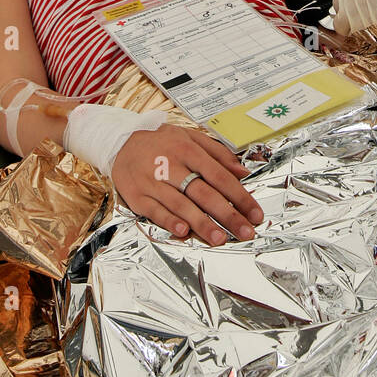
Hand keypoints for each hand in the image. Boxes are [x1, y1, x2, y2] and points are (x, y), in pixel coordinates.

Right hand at [111, 124, 263, 245]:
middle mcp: (172, 165)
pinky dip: (170, 221)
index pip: (220, 176)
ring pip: (181, 204)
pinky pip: (156, 211)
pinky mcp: (137, 196)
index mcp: (188, 150)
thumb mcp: (190, 137)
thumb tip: (243, 171)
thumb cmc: (161, 142)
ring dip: (202, 223)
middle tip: (245, 232)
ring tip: (220, 238)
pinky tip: (184, 232)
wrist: (120, 142)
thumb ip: (218, 153)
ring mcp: (153, 182)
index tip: (255, 214)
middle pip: (204, 192)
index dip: (240, 196)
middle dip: (227, 214)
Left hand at [330, 0, 376, 35]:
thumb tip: (357, 3)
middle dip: (354, 28)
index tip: (355, 15)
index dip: (348, 14)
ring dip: (370, 33)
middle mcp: (353, 10)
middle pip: (344, 29)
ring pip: (363, 38)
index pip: (338, 12)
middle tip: (368, 22)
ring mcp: (367, 23)